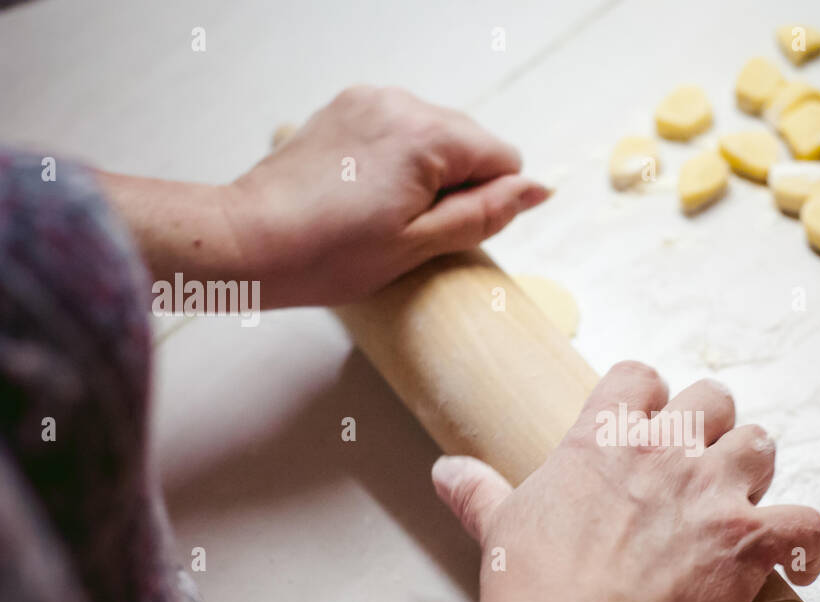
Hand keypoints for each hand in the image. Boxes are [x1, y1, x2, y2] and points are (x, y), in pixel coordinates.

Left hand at [227, 85, 549, 305]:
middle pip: (470, 143)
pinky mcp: (346, 107)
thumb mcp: (421, 245)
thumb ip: (486, 212)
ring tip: (380, 211)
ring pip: (436, 136)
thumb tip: (538, 189)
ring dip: (426, 173)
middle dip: (455, 184)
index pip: (502, 159)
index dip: (484, 202)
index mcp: (426, 135)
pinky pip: (400, 129)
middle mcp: (400, 102)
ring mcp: (369, 99)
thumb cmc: (328, 253)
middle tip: (407, 227)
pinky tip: (364, 192)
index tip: (437, 230)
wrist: (249, 240)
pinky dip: (396, 159)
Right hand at [431, 361, 819, 601]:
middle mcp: (666, 452)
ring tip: (745, 504)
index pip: (640, 377)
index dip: (649, 397)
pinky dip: (808, 544)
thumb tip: (445, 471)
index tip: (648, 422)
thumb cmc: (534, 590)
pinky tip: (797, 564)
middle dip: (712, 427)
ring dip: (757, 471)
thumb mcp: (500, 527)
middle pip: (713, 399)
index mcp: (604, 439)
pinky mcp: (750, 541)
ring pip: (762, 443)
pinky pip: (807, 524)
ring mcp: (712, 493)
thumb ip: (479, 491)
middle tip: (700, 468)